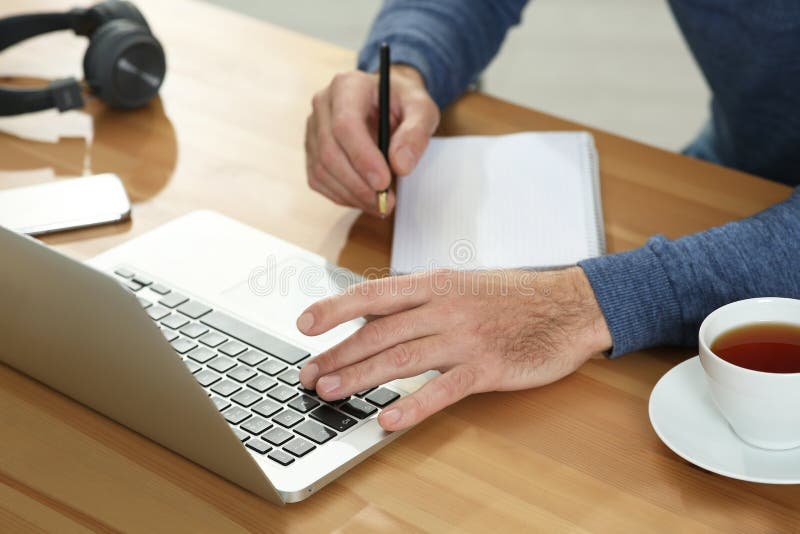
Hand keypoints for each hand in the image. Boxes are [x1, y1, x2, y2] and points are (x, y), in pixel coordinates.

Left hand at [297, 267, 611, 430]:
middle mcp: (445, 307)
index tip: (306, 323)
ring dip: (361, 377)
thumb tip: (372, 316)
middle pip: (380, 333)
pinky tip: (388, 418)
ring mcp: (466, 338)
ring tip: (330, 392)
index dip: (337, 308)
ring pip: (402, 359)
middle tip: (307, 375)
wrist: (569, 306)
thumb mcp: (461, 284)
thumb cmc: (512, 297)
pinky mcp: (487, 367)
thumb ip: (419, 300)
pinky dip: (413, 405)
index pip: (375, 294)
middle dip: (338, 355)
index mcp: (436, 283)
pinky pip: (443, 389)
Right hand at [304, 65, 439, 215]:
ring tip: (380, 204)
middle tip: (386, 201)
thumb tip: (401, 165)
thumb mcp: (422, 109)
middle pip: (330, 152)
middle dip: (358, 184)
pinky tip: (364, 199)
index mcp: (347, 85)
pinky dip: (342, 196)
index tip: (384, 182)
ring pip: (322, 170)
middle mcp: (323, 104)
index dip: (362, 158)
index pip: (345, 125)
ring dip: (351, 194)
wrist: (387, 102)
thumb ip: (416, 133)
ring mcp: (313, 128)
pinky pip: (319, 180)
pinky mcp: (312, 150)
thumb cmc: (403, 103)